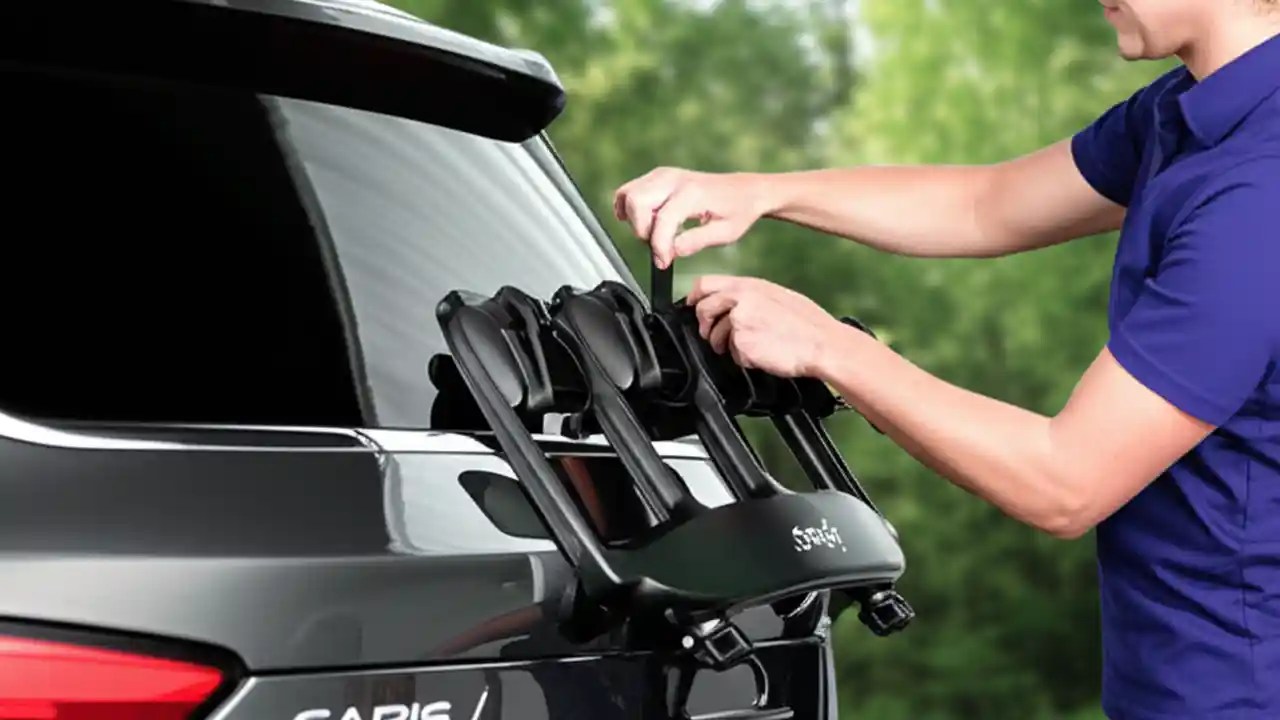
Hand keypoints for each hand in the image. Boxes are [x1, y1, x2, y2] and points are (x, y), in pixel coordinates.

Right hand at [613, 167, 767, 268]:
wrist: (746, 190)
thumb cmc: (738, 211)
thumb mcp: (725, 233)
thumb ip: (696, 242)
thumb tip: (671, 251)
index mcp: (692, 193)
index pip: (662, 220)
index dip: (659, 246)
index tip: (663, 262)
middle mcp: (674, 180)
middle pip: (636, 202)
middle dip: (641, 231)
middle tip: (659, 246)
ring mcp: (663, 175)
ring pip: (628, 194)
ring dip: (634, 220)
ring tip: (653, 233)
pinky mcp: (658, 176)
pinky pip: (630, 190)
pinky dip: (629, 208)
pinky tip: (643, 222)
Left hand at [688, 274, 845, 377]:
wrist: (822, 343)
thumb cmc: (807, 323)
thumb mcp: (777, 296)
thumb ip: (749, 296)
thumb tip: (729, 303)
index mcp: (750, 285)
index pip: (706, 283)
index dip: (694, 296)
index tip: (692, 305)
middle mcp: (741, 300)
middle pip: (703, 310)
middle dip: (704, 325)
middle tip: (711, 335)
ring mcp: (739, 321)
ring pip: (717, 336)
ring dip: (727, 346)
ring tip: (750, 348)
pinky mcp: (742, 343)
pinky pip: (733, 354)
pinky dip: (744, 358)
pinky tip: (763, 354)